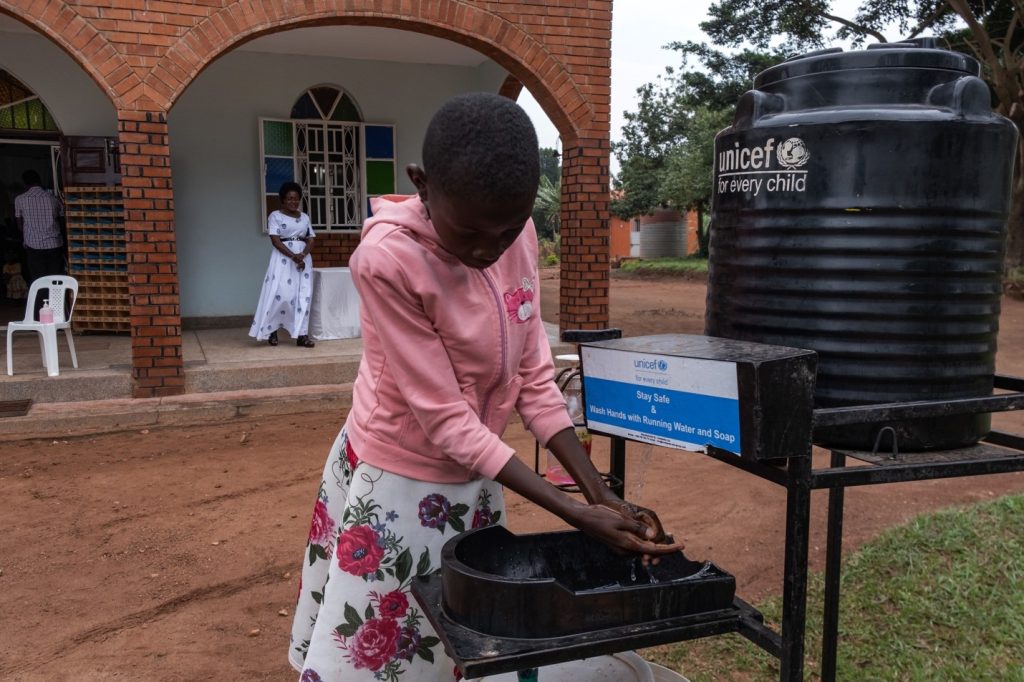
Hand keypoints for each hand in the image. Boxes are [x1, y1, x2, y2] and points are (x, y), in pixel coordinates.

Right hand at [569, 502, 683, 565]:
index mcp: (627, 544)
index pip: (653, 549)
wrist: (583, 518)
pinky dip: (645, 543)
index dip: (669, 549)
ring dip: (654, 546)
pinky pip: (635, 546)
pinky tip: (650, 537)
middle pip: (650, 551)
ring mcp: (621, 548)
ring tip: (669, 541)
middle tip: (679, 543)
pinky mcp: (618, 544)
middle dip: (664, 548)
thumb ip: (637, 528)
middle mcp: (625, 549)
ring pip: (643, 549)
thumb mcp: (621, 520)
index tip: (681, 546)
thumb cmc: (600, 517)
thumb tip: (653, 535)